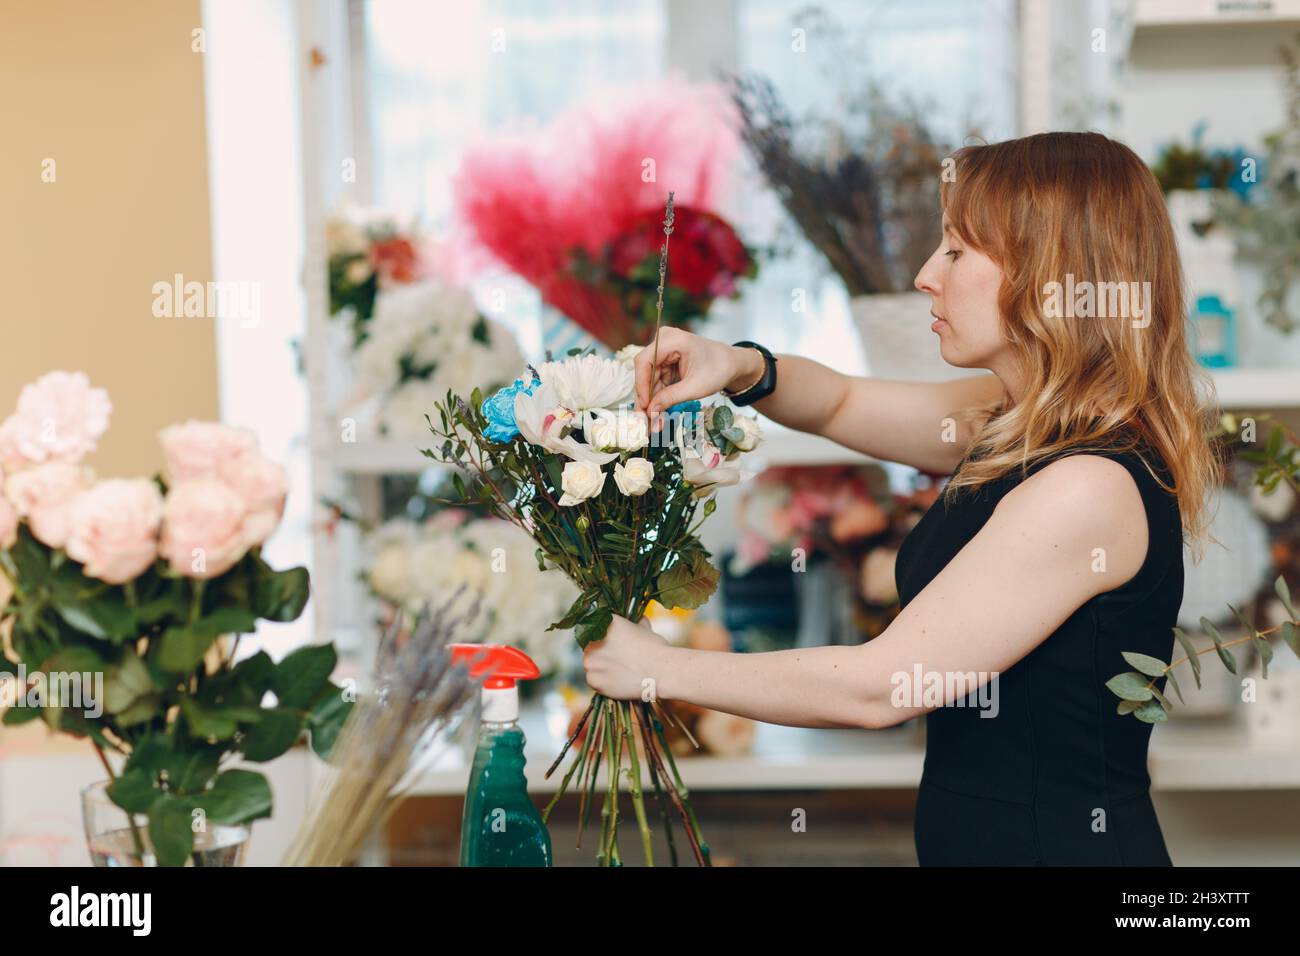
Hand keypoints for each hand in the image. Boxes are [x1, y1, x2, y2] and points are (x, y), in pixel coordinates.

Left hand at [582, 614, 672, 701]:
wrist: (660, 670)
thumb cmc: (655, 648)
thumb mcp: (646, 629)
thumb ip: (638, 624)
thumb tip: (640, 620)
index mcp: (604, 623)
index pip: (597, 629)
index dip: (605, 639)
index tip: (613, 647)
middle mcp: (591, 640)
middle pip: (591, 648)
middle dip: (602, 654)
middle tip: (617, 661)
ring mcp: (590, 660)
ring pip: (591, 665)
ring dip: (601, 668)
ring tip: (619, 673)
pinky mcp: (592, 679)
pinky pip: (593, 680)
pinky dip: (602, 682)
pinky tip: (617, 682)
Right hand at [634, 328, 762, 432]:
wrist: (732, 364)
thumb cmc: (719, 369)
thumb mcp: (695, 387)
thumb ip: (670, 398)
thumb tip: (649, 412)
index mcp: (671, 340)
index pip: (644, 361)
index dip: (641, 385)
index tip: (644, 407)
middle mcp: (663, 342)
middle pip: (645, 372)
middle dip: (646, 398)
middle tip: (644, 422)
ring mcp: (663, 352)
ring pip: (649, 380)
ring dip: (651, 402)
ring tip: (651, 423)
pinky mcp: (665, 362)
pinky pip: (656, 381)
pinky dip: (658, 398)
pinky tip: (657, 414)